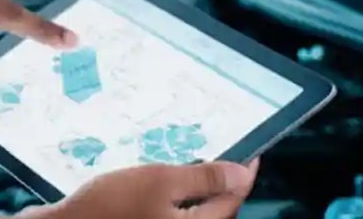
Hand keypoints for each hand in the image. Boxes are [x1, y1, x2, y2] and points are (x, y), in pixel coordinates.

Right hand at [22, 161, 259, 218]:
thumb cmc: (112, 207)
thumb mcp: (161, 182)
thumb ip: (203, 179)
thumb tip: (242, 173)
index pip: (233, 200)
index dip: (243, 174)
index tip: (251, 151)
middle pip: (215, 209)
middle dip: (219, 181)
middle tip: (220, 150)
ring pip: (193, 212)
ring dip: (195, 187)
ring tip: (190, 158)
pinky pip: (172, 214)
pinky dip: (174, 196)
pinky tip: (160, 177)